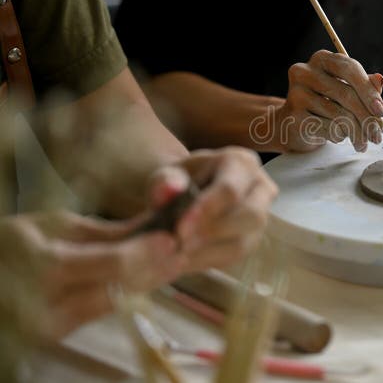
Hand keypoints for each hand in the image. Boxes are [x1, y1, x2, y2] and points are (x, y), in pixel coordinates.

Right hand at [0, 211, 181, 338]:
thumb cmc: (14, 243)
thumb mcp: (54, 225)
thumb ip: (106, 232)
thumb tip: (153, 226)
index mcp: (45, 265)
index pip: (113, 265)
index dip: (147, 252)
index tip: (173, 238)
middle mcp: (48, 304)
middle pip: (122, 289)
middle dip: (158, 269)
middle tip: (186, 251)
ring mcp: (51, 327)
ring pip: (118, 304)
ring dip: (150, 283)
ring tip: (175, 262)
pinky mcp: (57, 338)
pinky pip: (104, 313)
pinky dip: (129, 294)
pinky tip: (150, 278)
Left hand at [147, 147, 276, 272]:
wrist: (183, 196)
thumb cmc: (178, 182)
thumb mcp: (166, 175)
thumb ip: (165, 181)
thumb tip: (169, 189)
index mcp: (241, 163)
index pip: (231, 189)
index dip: (207, 210)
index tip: (180, 229)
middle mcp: (260, 188)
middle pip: (250, 215)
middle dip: (213, 233)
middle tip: (179, 245)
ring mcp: (261, 216)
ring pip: (245, 241)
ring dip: (208, 252)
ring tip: (177, 256)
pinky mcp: (253, 240)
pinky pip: (235, 257)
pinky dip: (207, 261)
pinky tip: (184, 262)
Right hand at [274, 50, 382, 152]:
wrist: (294, 124)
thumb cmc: (326, 104)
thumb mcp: (347, 91)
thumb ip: (365, 85)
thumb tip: (380, 80)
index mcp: (322, 59)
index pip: (350, 69)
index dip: (368, 91)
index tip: (381, 111)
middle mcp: (305, 71)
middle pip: (346, 94)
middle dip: (367, 118)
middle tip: (376, 136)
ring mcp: (297, 92)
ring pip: (340, 115)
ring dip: (357, 133)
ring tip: (362, 143)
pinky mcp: (293, 115)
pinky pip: (328, 128)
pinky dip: (339, 136)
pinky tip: (339, 137)